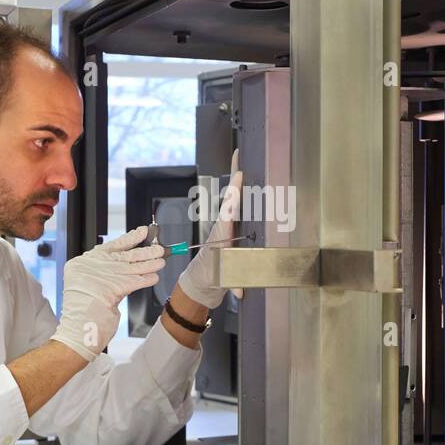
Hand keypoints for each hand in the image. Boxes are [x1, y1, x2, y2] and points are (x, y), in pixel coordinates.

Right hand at [50, 226, 165, 360]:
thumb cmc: (83, 314)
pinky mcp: (113, 288)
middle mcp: (89, 267)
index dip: (128, 240)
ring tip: (161, 261)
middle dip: (143, 252)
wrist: (77, 332)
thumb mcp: (91, 288)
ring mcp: (100, 276)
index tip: (142, 232)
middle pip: (123, 256)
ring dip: (149, 264)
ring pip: (131, 267)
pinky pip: (134, 281)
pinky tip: (154, 278)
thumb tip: (129, 266)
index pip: (109, 247)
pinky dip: (146, 279)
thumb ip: (105, 276)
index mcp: (80, 264)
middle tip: (159, 248)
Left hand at [178, 149, 242, 309]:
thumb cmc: (209, 280)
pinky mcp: (231, 230)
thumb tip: (239, 289)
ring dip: (237, 181)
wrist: (200, 284)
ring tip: (241, 158)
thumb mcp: (220, 281)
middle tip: (239, 155)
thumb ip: (230, 284)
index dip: (234, 195)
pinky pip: (236, 208)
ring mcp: (227, 227)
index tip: (238, 177)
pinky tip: (244, 177)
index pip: (228, 213)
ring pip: (233, 201)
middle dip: (234, 179)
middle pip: (230, 200)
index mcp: (220, 237)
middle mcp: (223, 228)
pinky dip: (239, 192)